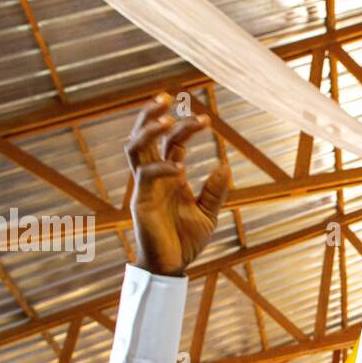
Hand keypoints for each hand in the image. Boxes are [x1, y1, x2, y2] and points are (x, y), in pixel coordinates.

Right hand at [127, 94, 231, 276]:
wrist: (172, 266)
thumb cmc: (186, 241)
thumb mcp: (208, 214)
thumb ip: (215, 191)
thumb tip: (225, 165)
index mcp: (169, 176)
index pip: (172, 142)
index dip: (186, 127)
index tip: (206, 119)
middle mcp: (154, 176)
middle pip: (145, 135)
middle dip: (152, 114)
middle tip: (166, 96)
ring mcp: (144, 187)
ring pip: (135, 148)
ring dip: (147, 131)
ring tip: (166, 118)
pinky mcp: (140, 201)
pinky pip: (147, 176)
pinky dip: (163, 167)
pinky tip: (181, 167)